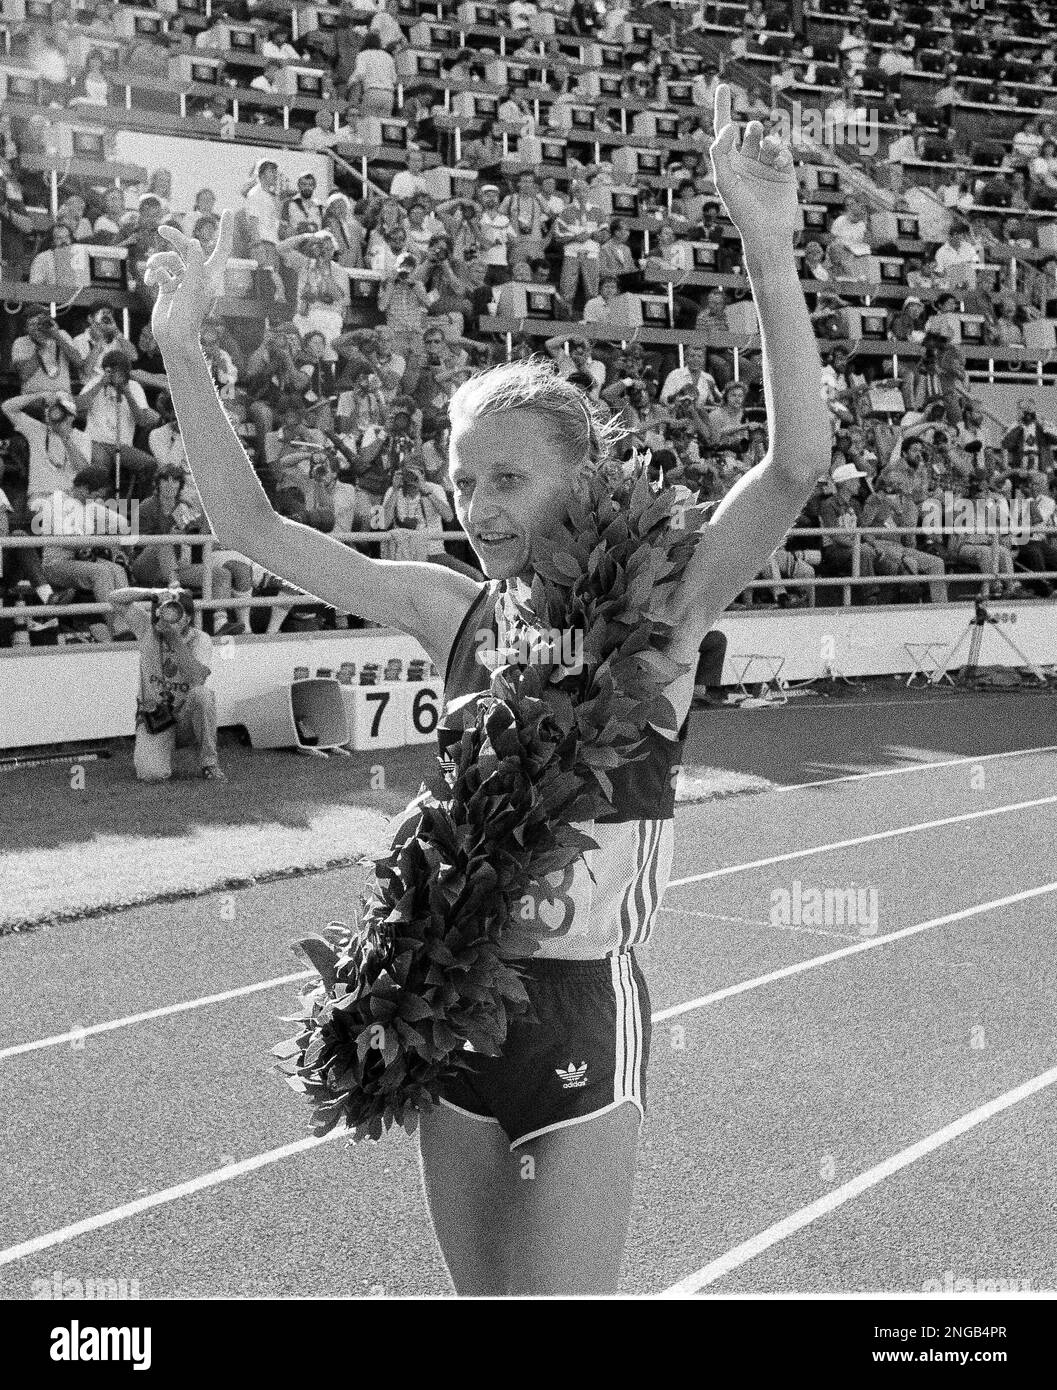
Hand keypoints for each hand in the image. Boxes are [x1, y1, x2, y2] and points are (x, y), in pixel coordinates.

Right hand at [144, 209, 233, 354]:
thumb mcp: (192, 286)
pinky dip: (152, 274)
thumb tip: (193, 242)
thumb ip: (193, 262)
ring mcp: (182, 280)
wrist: (174, 337)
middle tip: (162, 229)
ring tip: (154, 272)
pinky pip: (159, 271)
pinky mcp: (168, 287)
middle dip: (174, 237)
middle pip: (186, 247)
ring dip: (158, 262)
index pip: (222, 248)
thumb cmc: (187, 314)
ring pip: (168, 258)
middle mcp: (197, 275)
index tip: (229, 211)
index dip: (226, 230)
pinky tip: (149, 283)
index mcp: (210, 275)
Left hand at [709, 85, 796, 245]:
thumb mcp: (725, 182)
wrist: (767, 233)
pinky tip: (779, 161)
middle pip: (751, 133)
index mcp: (730, 164)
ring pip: (769, 140)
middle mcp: (748, 162)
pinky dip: (781, 152)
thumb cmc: (741, 211)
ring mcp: (767, 166)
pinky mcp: (784, 172)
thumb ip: (721, 153)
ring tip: (770, 149)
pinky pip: (784, 152)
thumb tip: (730, 126)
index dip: (723, 108)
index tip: (724, 86)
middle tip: (755, 130)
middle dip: (755, 129)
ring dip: (770, 141)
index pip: (724, 130)